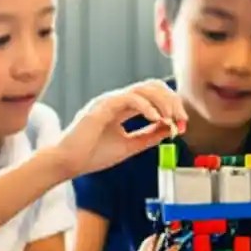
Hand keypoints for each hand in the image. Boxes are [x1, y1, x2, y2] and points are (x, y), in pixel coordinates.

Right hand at [52, 79, 188, 178]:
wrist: (68, 163)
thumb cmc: (92, 155)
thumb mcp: (130, 146)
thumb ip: (149, 136)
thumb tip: (171, 128)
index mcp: (122, 107)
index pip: (153, 95)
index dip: (171, 106)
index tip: (182, 124)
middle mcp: (116, 100)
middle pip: (152, 86)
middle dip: (172, 101)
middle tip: (182, 119)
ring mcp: (108, 101)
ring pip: (143, 89)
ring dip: (163, 103)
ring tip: (172, 119)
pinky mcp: (101, 107)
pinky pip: (129, 98)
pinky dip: (146, 107)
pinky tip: (156, 119)